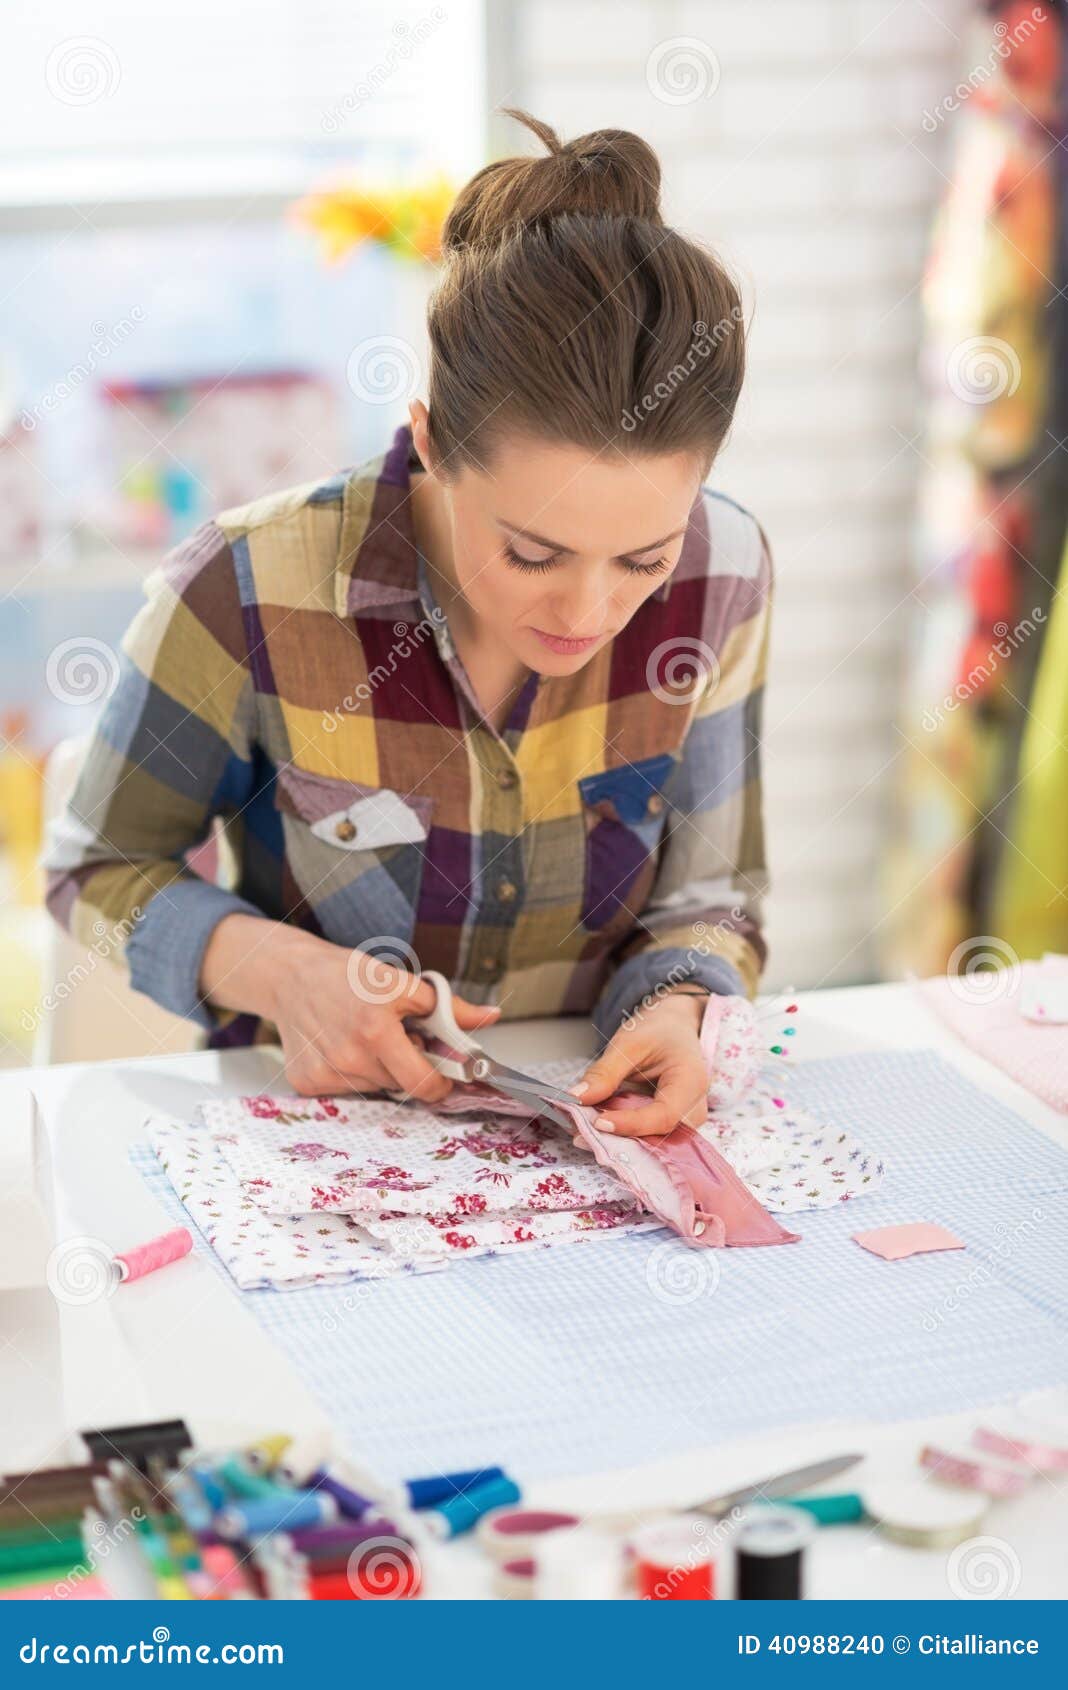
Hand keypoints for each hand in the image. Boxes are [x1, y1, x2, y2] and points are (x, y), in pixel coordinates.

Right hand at [201, 916, 500, 1101]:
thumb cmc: (348, 975)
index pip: (423, 1083)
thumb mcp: (401, 982)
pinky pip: (347, 1090)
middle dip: (408, 1067)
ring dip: (379, 1070)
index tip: (444, 1076)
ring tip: (365, 1038)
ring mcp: (326, 1072)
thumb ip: (448, 1006)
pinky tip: (341, 1047)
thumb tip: (492, 1016)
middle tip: (397, 1039)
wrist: (291, 976)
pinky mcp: (306, 1082)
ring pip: (375, 1088)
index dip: (440, 1083)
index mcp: (376, 1029)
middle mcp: (350, 1056)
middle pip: (400, 1085)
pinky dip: (352, 1074)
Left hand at [567, 989, 710, 1138]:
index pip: (664, 1115)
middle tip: (581, 1133)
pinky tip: (598, 1127)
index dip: (631, 1124)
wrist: (673, 1029)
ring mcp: (685, 1120)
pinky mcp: (672, 1126)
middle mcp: (694, 1108)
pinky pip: (648, 1138)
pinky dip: (623, 1135)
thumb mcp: (628, 1044)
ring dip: (619, 1141)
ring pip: (653, 1142)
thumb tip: (576, 1098)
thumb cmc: (657, 1032)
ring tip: (585, 1131)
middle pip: (661, 1136)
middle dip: (622, 1140)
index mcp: (691, 1081)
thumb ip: (604, 1073)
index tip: (598, 1123)